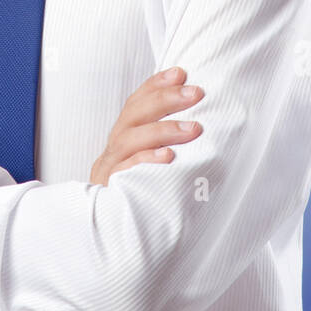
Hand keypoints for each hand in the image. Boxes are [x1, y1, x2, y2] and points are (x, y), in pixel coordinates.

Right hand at [89, 67, 203, 186]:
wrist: (118, 238)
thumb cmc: (145, 194)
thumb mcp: (156, 162)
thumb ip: (169, 141)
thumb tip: (201, 118)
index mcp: (124, 136)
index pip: (137, 102)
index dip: (156, 84)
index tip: (181, 72)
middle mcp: (114, 148)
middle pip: (133, 114)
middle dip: (165, 100)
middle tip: (196, 93)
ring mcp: (109, 169)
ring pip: (130, 138)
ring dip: (163, 130)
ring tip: (193, 129)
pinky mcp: (109, 191)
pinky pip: (125, 171)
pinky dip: (146, 161)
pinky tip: (168, 158)